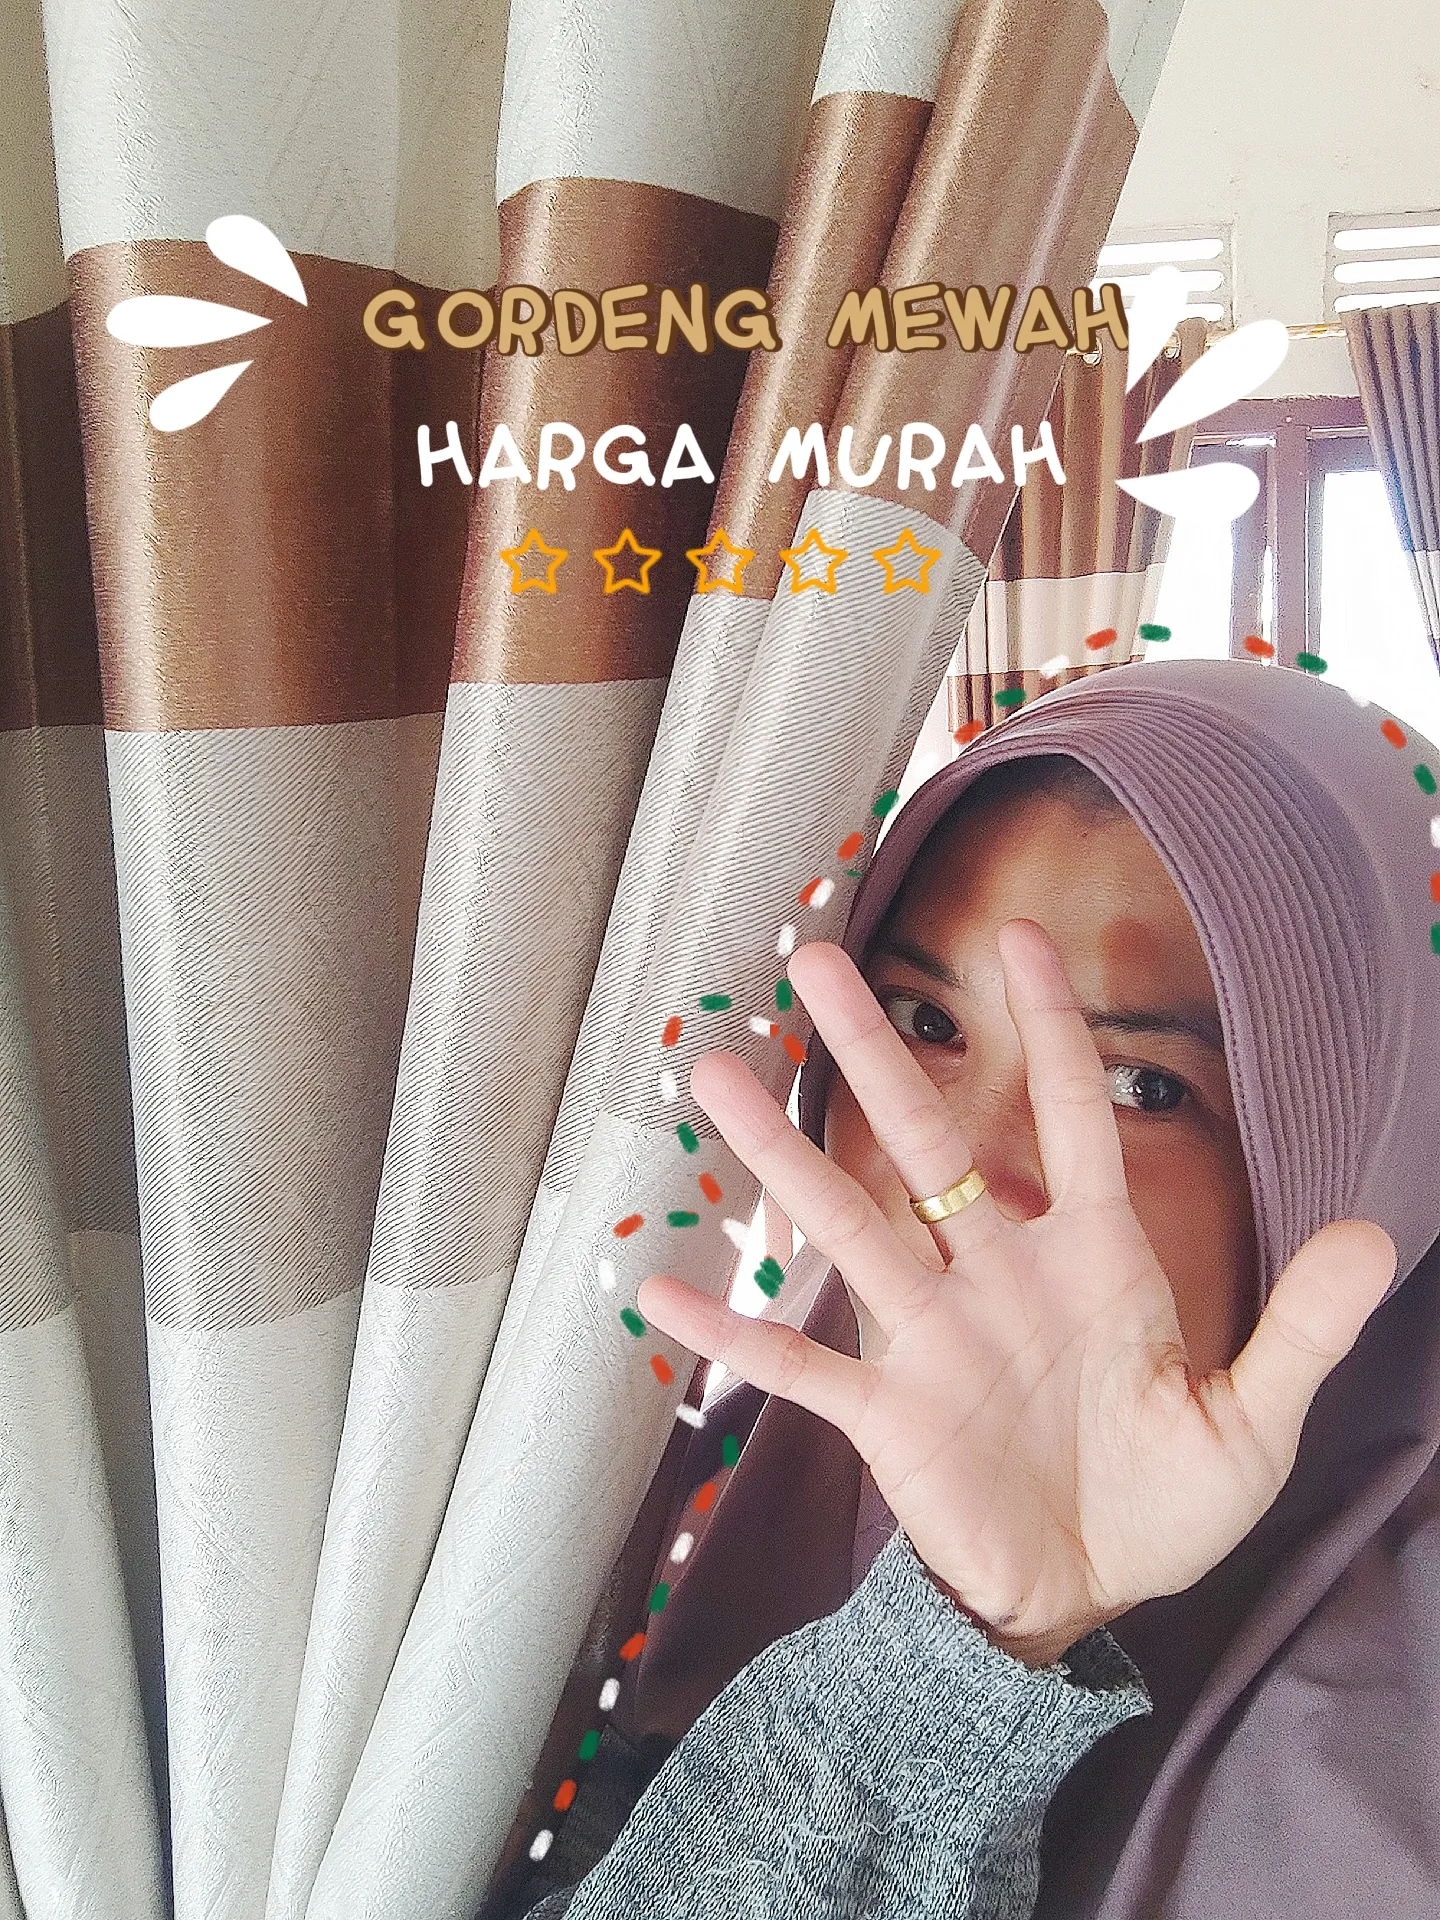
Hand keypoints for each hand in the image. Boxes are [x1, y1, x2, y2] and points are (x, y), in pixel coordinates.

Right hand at [638, 924, 1395, 1666]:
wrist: (1089, 1597)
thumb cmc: (1166, 1498)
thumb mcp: (1254, 1420)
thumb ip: (1303, 1330)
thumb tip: (1375, 1234)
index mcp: (1091, 1261)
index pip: (1068, 1120)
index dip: (1048, 1031)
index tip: (1020, 937)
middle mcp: (997, 1276)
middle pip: (928, 1141)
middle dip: (875, 1051)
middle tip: (816, 962)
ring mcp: (931, 1339)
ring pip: (848, 1224)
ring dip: (783, 1157)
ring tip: (718, 1079)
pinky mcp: (886, 1414)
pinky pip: (798, 1365)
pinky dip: (734, 1336)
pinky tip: (662, 1297)